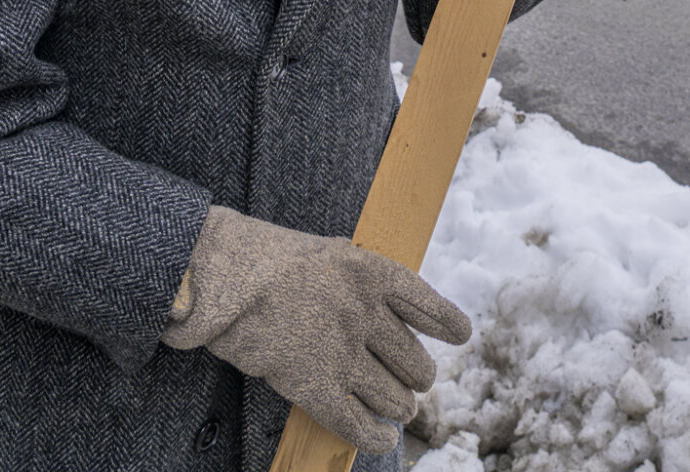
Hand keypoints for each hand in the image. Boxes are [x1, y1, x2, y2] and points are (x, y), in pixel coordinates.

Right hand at [161, 208, 470, 454]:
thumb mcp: (331, 254)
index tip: (462, 335)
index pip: (426, 304)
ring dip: (401, 406)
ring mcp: (343, 353)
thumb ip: (365, 281)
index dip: (447, 323)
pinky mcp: (317, 388)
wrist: (227, 281)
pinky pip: (361, 425)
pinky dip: (377, 436)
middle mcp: (366, 313)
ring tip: (400, 407)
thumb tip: (393, 310)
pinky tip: (382, 436)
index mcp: (372, 273)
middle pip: (415, 361)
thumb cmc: (271, 263)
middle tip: (413, 381)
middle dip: (418, 376)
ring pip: (395, 397)